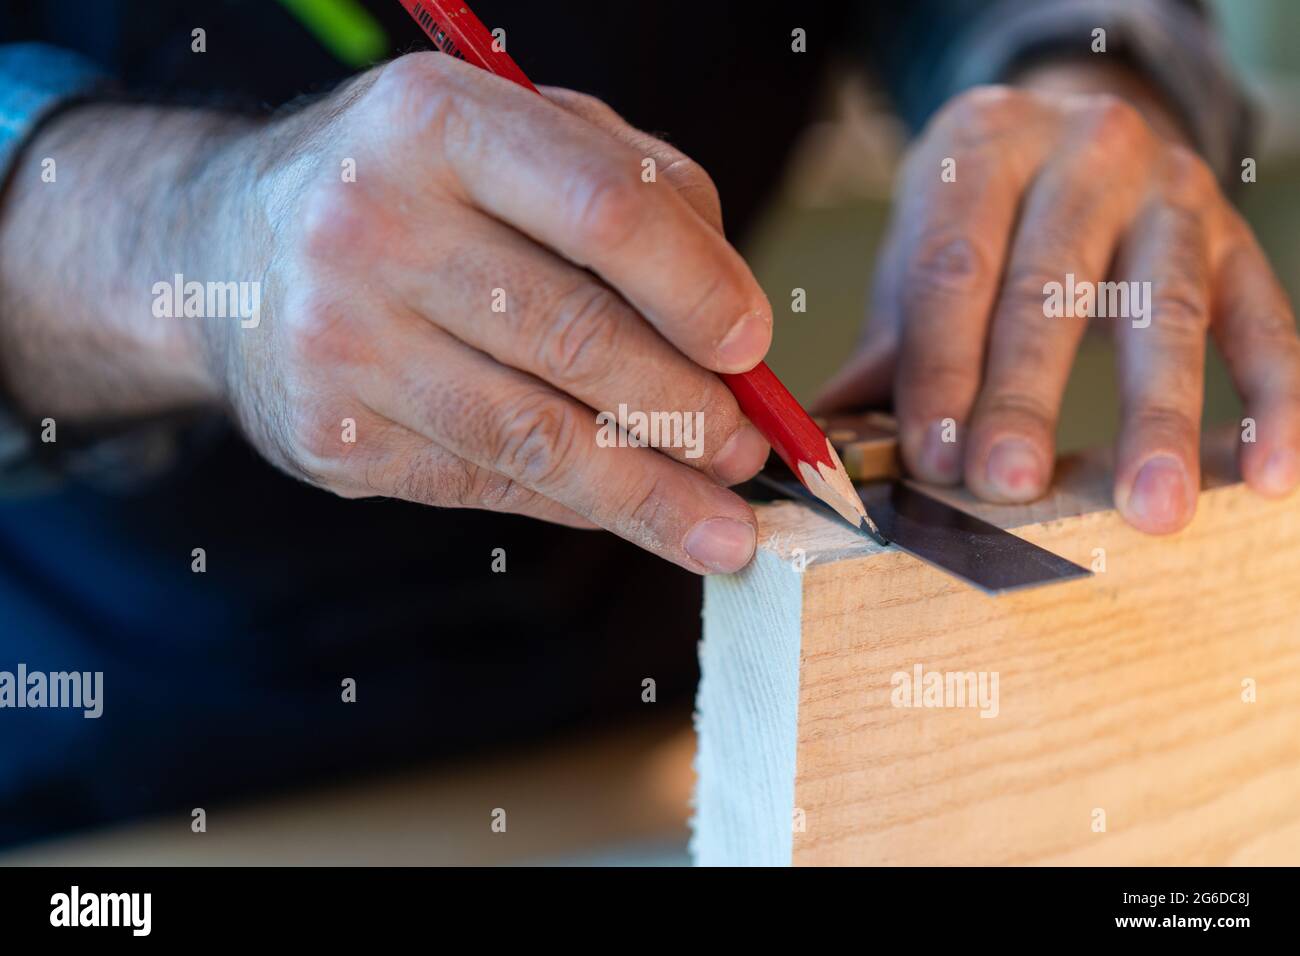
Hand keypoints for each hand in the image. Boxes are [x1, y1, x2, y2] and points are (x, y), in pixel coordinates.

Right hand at [202, 53, 773, 572]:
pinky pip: (490, 483)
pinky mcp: (332, 439)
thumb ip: (640, 193)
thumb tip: (738, 332)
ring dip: (653, 494)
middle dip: (689, 410)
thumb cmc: (414, 190)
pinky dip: (578, 504)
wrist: (228, 258)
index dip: (698, 288)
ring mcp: (340, 342)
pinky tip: (632, 512)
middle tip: (750, 449)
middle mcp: (370, 226)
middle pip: (577, 338)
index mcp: (435, 123)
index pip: (603, 209)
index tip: (754, 349)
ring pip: (538, 439)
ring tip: (723, 526)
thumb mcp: (516, 136)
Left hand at [817, 70, 1299, 532]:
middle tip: (1010, 485)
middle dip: (1025, 396)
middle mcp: (1084, 152)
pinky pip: (1263, 321)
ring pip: (1165, 309)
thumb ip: (891, 345)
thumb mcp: (922, 254)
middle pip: (1049, 288)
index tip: (932, 457)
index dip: (941, 367)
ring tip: (1152, 508)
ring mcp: (1171, 190)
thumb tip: (827, 447)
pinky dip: (1272, 400)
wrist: (1073, 136)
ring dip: (1159, 417)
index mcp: (982, 147)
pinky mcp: (1235, 236)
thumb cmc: (979, 217)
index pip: (953, 269)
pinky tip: (1270, 474)